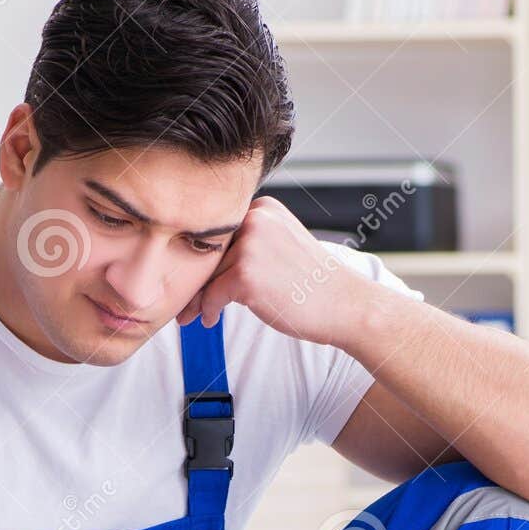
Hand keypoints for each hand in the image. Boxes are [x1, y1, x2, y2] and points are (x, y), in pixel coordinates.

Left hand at [177, 196, 373, 346]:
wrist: (345, 305)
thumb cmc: (314, 284)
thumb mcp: (283, 246)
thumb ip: (251, 243)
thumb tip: (208, 261)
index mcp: (264, 209)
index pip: (221, 233)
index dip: (203, 258)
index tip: (191, 279)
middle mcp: (255, 220)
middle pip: (210, 252)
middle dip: (195, 279)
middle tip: (183, 302)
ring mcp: (250, 245)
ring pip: (207, 275)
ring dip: (197, 299)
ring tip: (191, 316)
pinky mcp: (245, 274)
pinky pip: (211, 295)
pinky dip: (207, 310)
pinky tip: (209, 320)